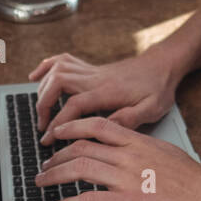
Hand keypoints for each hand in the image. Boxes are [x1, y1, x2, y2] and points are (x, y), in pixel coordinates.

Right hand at [29, 49, 180, 143]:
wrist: (164, 64)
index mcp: (108, 91)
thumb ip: (130, 118)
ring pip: (58, 70)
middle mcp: (96, 77)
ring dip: (43, 88)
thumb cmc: (159, 87)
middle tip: (42, 128)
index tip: (48, 139)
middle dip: (43, 104)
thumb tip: (105, 129)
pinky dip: (46, 67)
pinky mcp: (92, 69)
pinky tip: (36, 76)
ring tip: (40, 111)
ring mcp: (92, 71)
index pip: (74, 104)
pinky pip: (63, 60)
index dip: (58, 122)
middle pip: (58, 82)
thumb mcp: (152, 107)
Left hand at [33, 117, 200, 200]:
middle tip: (44, 164)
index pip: (97, 125)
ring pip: (79, 169)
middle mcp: (128, 156)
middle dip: (57, 155)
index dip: (72, 126)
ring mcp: (126, 178)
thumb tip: (132, 149)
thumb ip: (145, 150)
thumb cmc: (196, 181)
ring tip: (41, 182)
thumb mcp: (167, 153)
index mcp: (138, 142)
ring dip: (54, 175)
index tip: (58, 132)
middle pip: (81, 147)